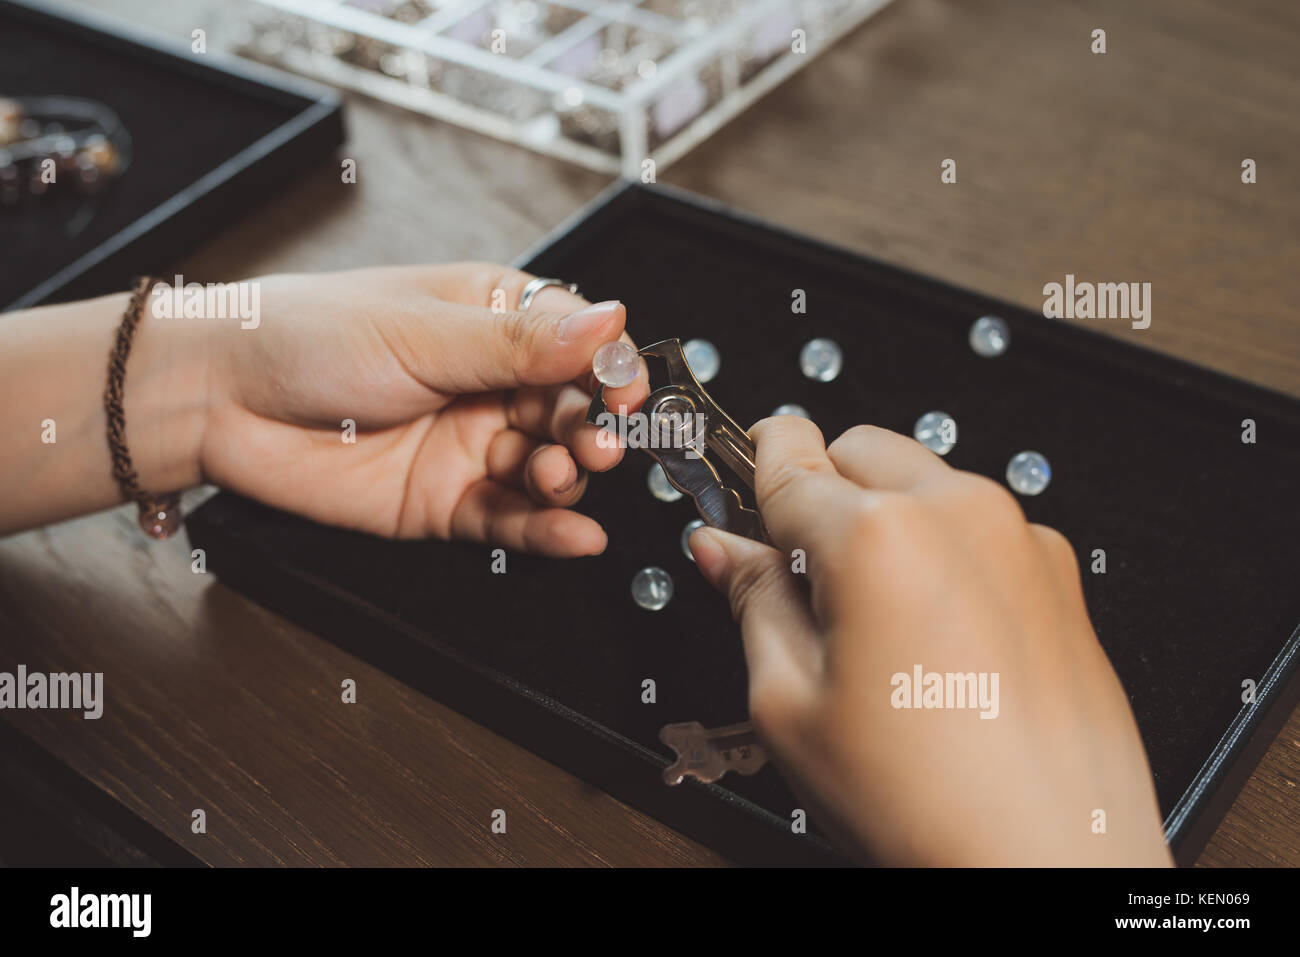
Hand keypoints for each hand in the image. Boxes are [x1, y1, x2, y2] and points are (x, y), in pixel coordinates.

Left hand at [200, 264, 646, 555]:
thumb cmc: (309, 336)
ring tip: (555, 476)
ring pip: (550, 470)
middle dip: (592, 431)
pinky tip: (573, 535)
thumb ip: (520, 343)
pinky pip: (509, 520)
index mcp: (496, 321)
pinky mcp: (446, 502)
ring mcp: (472, 446)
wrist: (221, 400)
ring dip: (567, 480)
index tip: (627, 396)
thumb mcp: (422, 333)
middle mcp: (493, 385)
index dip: (613, 371)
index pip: (581, 345)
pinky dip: (545, 531)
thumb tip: (610, 321)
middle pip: (575, 413)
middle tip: (592, 445)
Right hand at [688, 419, 1170, 865]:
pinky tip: (933, 635)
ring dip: (885, 517)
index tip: (745, 456)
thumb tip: (723, 549)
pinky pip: (979, 525)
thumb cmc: (928, 800)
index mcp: (876, 538)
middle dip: (822, 488)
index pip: (791, 455)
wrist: (1048, 859)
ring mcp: (1019, 538)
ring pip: (924, 481)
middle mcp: (957, 514)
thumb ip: (752, 600)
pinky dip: (943, 550)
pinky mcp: (1056, 572)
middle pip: (861, 449)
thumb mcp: (791, 704)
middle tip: (800, 568)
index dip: (754, 454)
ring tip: (873, 618)